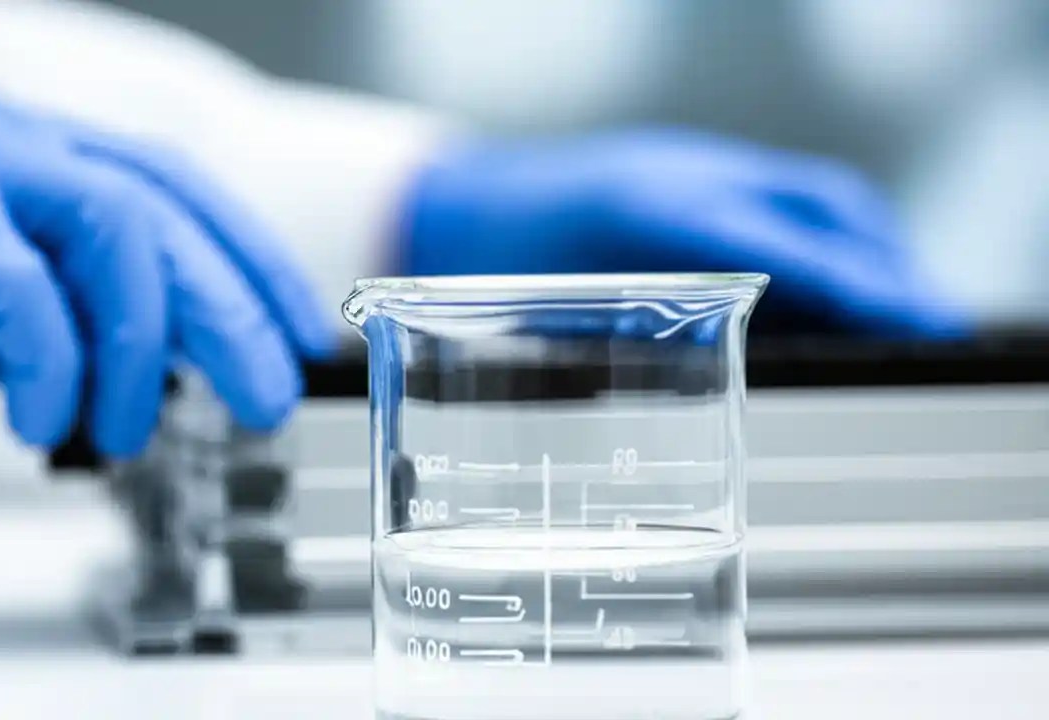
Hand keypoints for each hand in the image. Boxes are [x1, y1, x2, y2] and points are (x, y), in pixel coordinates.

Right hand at [0, 62, 332, 455]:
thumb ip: (57, 317)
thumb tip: (152, 353)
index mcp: (9, 148)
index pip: (164, 183)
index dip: (242, 253)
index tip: (288, 323)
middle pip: (161, 200)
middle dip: (234, 303)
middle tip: (270, 388)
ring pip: (118, 227)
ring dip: (151, 343)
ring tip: (139, 421)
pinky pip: (24, 294)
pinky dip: (55, 370)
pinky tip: (44, 423)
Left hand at [402, 128, 964, 336]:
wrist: (445, 205)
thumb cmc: (481, 271)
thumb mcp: (541, 325)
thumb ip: (612, 361)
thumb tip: (700, 404)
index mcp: (645, 215)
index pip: (781, 248)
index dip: (859, 290)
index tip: (920, 328)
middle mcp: (678, 180)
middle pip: (820, 211)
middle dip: (884, 268)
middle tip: (925, 328)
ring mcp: (683, 169)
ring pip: (804, 201)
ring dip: (859, 252)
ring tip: (891, 314)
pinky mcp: (681, 177)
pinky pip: (770, 201)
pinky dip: (814, 244)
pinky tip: (818, 292)